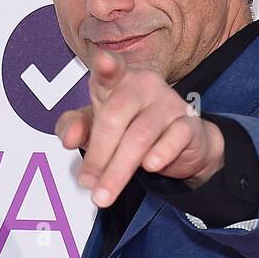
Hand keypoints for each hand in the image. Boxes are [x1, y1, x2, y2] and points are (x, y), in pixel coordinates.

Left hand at [54, 47, 224, 206]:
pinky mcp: (189, 124)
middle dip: (99, 156)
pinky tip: (150, 167)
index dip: (107, 66)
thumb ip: (75, 127)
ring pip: (140, 136)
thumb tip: (69, 139)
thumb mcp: (97, 127)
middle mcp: (143, 85)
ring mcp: (168, 103)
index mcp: (117, 80)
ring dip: (119, 169)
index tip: (102, 63)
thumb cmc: (132, 128)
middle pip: (115, 118)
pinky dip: (161, 154)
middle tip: (88, 184)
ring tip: (105, 194)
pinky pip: (174, 139)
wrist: (182, 144)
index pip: (110, 69)